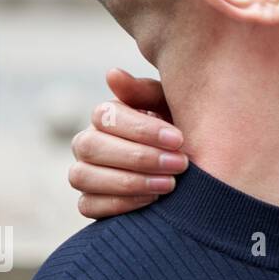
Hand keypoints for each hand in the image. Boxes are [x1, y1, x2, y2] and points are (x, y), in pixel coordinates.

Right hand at [69, 68, 187, 219]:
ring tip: (169, 184)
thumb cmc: (178, 130)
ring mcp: (84, 173)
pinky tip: (152, 199)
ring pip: (83, 176)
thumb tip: (112, 74)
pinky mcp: (89, 203)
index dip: (142, 129)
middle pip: (91, 147)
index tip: (178, 139)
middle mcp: (88, 143)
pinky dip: (119, 204)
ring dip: (128, 182)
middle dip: (139, 157)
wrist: (195, 164)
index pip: (105, 116)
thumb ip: (144, 91)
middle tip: (180, 164)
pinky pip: (88, 206)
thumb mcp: (170, 107)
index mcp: (106, 116)